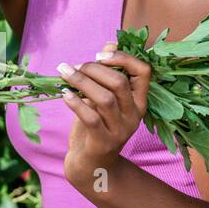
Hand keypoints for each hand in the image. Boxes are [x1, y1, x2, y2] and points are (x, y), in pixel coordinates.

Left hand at [56, 41, 150, 188]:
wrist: (91, 164)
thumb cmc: (96, 126)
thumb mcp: (104, 98)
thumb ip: (108, 73)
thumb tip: (110, 43)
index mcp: (139, 101)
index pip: (144, 72)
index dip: (123, 57)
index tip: (101, 53)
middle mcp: (134, 116)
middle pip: (120, 82)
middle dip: (94, 68)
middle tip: (74, 66)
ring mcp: (120, 131)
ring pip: (105, 99)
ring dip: (82, 82)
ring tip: (64, 73)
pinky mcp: (103, 143)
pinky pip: (91, 118)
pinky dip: (76, 103)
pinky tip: (64, 94)